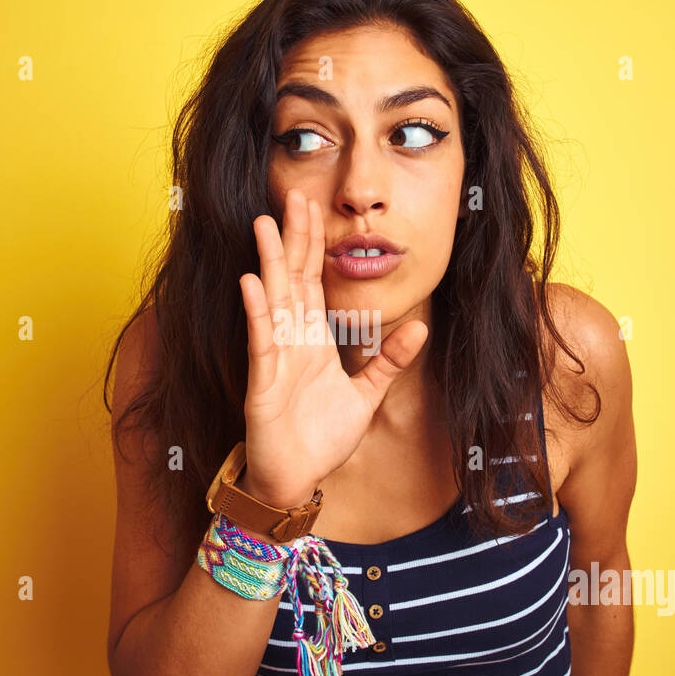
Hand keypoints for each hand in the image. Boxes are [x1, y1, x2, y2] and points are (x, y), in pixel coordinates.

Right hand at [237, 187, 428, 507]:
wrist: (295, 480)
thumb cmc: (322, 439)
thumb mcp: (366, 396)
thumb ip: (388, 362)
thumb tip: (421, 329)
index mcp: (312, 341)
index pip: (312, 282)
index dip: (313, 245)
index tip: (313, 207)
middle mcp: (290, 341)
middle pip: (292, 279)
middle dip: (293, 238)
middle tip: (293, 195)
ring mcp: (274, 359)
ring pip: (272, 301)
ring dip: (269, 262)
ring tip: (265, 223)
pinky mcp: (262, 383)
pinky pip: (260, 342)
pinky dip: (257, 312)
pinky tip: (253, 282)